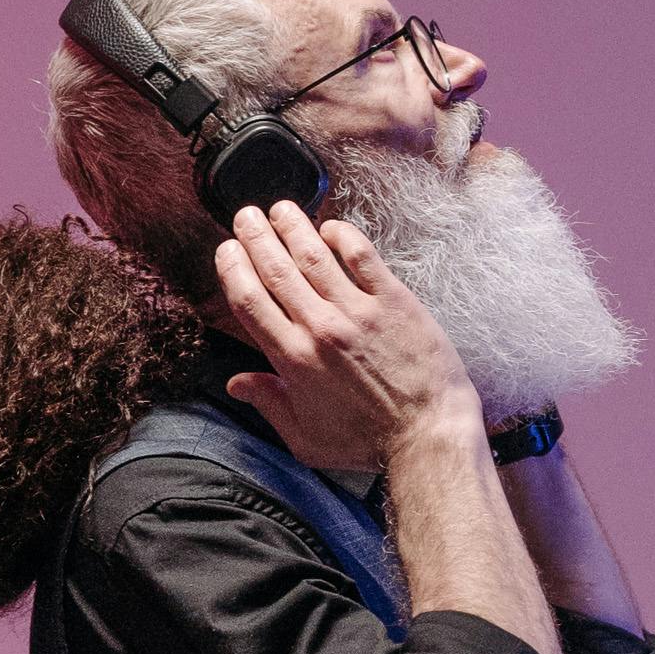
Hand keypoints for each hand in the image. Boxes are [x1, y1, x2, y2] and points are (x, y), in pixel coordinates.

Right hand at [214, 204, 477, 483]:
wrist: (427, 435)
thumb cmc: (369, 443)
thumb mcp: (306, 438)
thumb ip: (269, 404)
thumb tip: (238, 384)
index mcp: (293, 360)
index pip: (249, 301)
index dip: (233, 269)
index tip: (227, 251)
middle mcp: (320, 328)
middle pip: (275, 269)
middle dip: (255, 236)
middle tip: (246, 217)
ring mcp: (357, 311)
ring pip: (314, 255)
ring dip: (292, 226)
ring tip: (280, 210)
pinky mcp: (393, 301)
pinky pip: (362, 256)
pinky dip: (343, 236)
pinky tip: (330, 227)